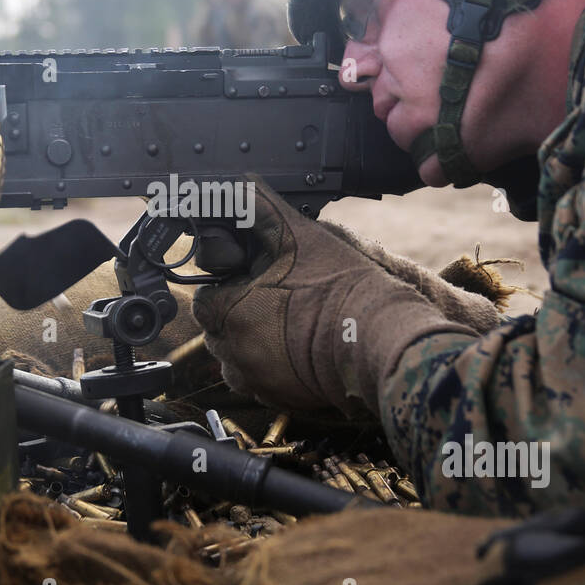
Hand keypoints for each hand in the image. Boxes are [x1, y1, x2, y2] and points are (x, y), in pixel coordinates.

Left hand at [192, 176, 493, 419]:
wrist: (380, 337)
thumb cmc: (339, 287)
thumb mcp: (298, 234)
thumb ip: (259, 207)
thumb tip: (237, 184)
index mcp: (228, 311)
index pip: (205, 296)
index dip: (229, 283)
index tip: (254, 278)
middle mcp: (232, 352)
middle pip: (219, 329)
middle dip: (238, 313)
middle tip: (277, 298)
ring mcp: (255, 381)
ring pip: (237, 358)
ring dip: (252, 342)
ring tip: (289, 324)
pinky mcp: (277, 399)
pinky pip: (260, 382)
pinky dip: (271, 367)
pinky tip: (298, 348)